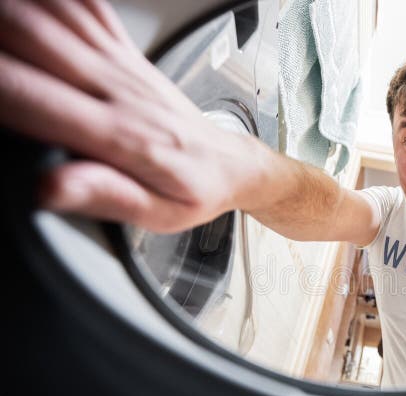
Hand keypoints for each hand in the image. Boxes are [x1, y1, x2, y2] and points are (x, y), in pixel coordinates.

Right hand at [0, 0, 265, 232]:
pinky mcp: (126, 52)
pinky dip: (50, 0)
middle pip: (32, 36)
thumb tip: (48, 188)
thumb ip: (102, 195)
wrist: (231, 165)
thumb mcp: (155, 213)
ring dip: (11, 14)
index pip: (32, 97)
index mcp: (120, 134)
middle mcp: (118, 88)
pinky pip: (86, 7)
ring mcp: (122, 64)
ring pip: (54, 14)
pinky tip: (28, 6)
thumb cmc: (193, 189)